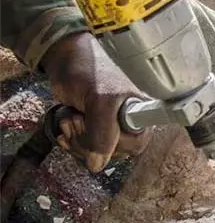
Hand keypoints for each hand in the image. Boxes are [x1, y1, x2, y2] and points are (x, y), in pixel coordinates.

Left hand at [41, 32, 149, 171]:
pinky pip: (84, 148)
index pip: (136, 143)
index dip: (116, 144)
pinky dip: (71, 141)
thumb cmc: (89, 68)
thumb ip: (103, 133)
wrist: (66, 57)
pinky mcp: (93, 127)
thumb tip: (97, 165)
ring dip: (77, 140)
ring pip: (96, 152)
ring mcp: (110, 125)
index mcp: (141, 110)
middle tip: (78, 119)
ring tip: (70, 118)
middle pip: (114, 152)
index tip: (99, 128)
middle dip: (89, 141)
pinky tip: (66, 126)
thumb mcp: (100, 99)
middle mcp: (130, 120)